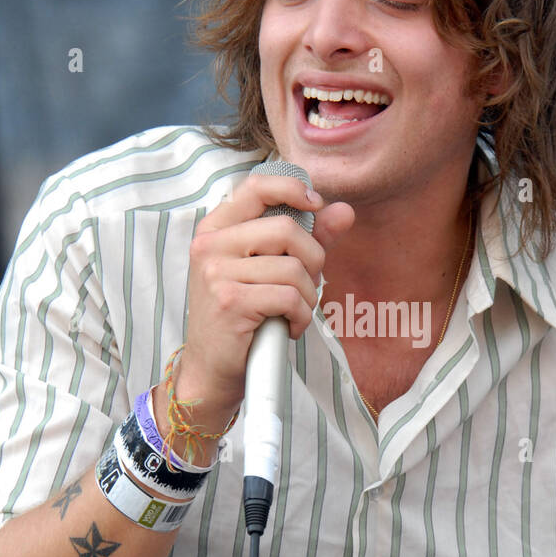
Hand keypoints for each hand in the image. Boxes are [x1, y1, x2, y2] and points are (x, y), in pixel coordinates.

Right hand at [174, 170, 354, 425]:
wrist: (211, 370)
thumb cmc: (242, 317)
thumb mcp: (269, 271)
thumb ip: (307, 238)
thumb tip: (344, 210)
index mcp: (215, 229)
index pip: (256, 187)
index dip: (293, 189)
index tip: (316, 206)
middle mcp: (210, 245)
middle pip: (286, 229)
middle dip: (313, 259)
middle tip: (307, 285)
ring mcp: (217, 272)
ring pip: (293, 268)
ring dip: (307, 296)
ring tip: (294, 312)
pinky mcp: (230, 301)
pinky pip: (290, 297)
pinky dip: (301, 316)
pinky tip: (289, 327)